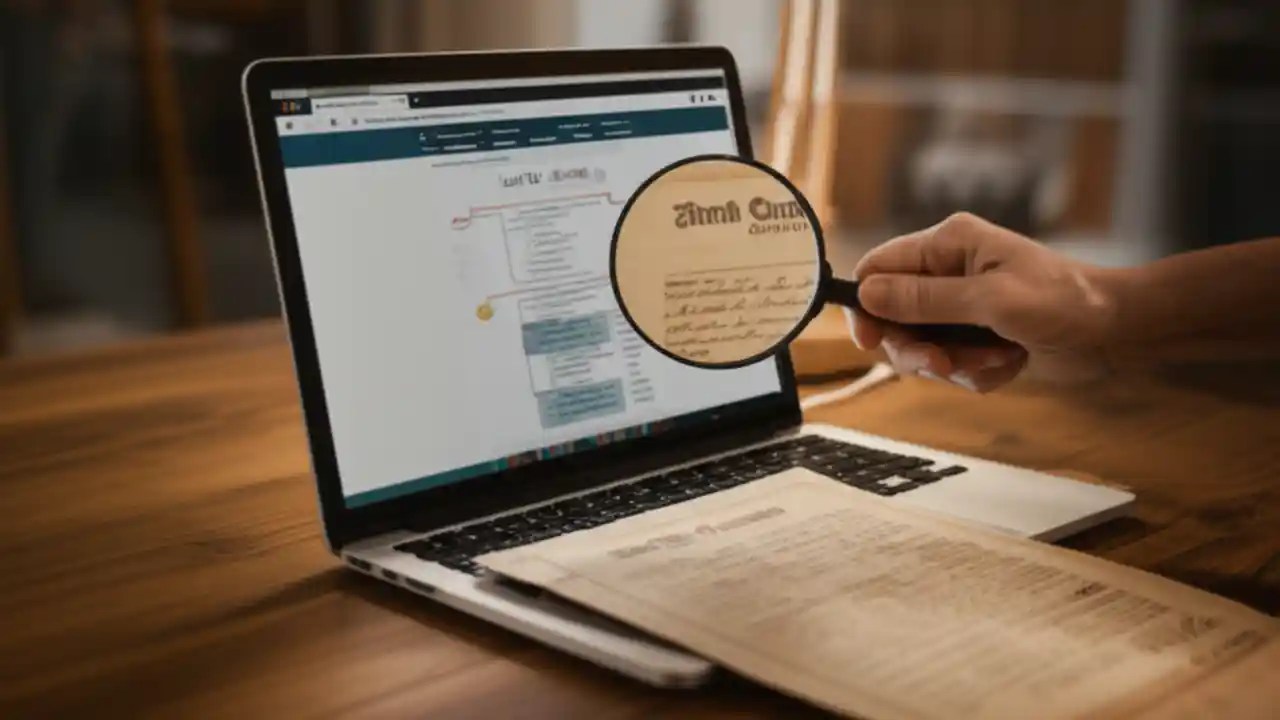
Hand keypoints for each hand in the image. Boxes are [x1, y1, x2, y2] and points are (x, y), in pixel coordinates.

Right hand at [848, 213, 1119, 391]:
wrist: (1118, 332)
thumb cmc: (1066, 302)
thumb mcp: (991, 300)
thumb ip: (926, 299)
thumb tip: (866, 293)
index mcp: (948, 245)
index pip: (877, 269)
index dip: (866, 306)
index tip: (872, 341)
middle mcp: (948, 272)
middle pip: (892, 317)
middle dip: (917, 348)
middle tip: (942, 364)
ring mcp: (961, 306)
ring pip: (921, 347)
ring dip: (954, 365)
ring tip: (994, 361)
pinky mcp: (976, 336)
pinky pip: (950, 365)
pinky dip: (976, 374)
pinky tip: (1009, 363)